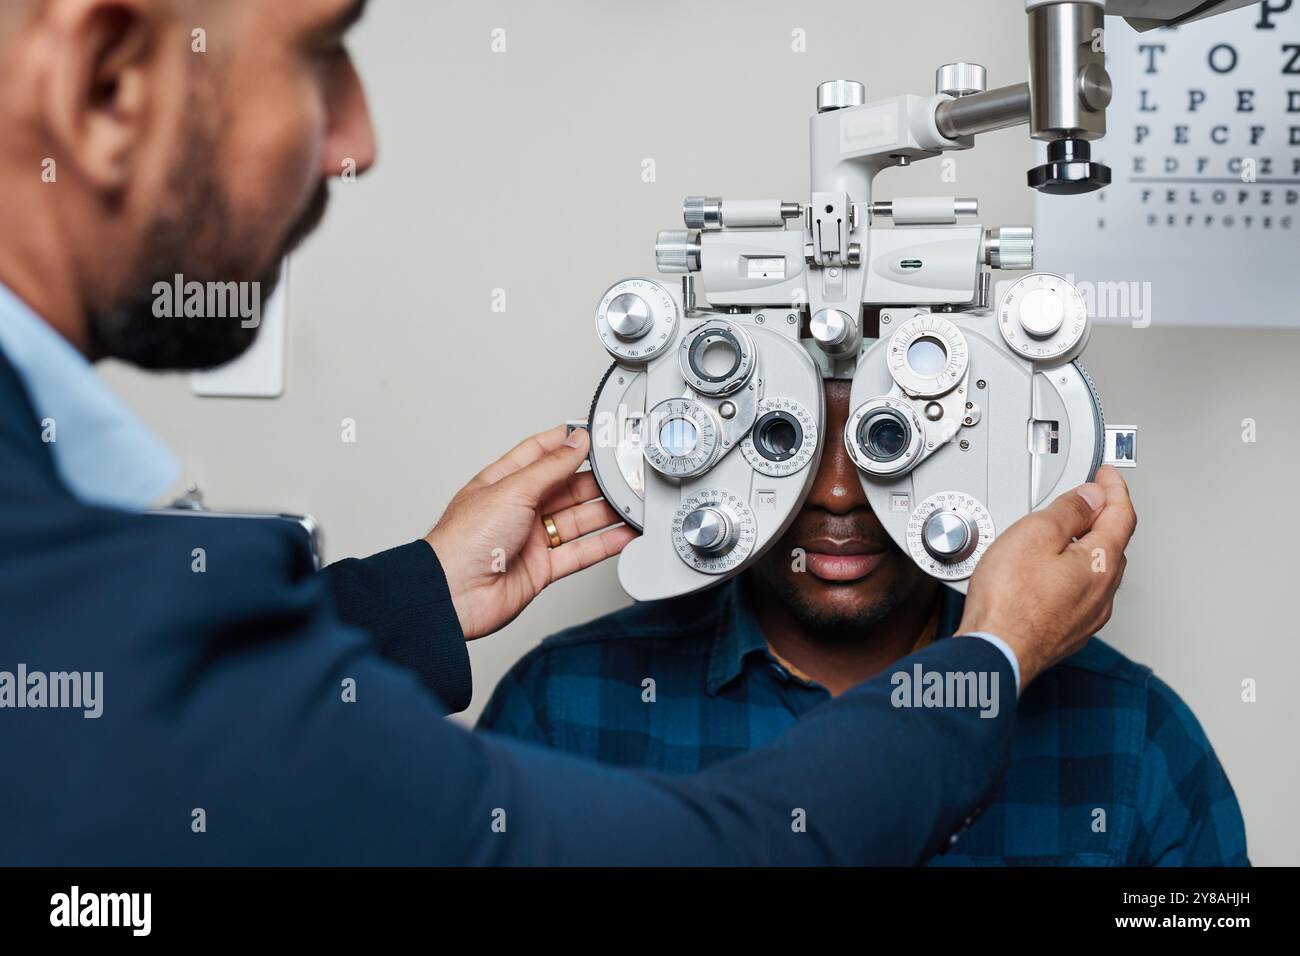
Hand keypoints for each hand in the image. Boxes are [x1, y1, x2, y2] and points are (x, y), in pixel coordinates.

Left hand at [424, 425, 635, 639]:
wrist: (453, 594)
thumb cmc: (463, 541)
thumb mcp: (512, 489)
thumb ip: (550, 466)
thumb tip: (576, 442)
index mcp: (504, 482)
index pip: (541, 453)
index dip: (568, 442)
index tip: (595, 434)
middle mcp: (518, 509)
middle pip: (566, 488)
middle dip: (596, 481)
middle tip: (623, 472)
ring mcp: (531, 539)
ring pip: (578, 520)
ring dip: (605, 512)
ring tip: (631, 503)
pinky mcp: (542, 567)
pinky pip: (580, 552)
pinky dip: (604, 544)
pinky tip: (623, 535)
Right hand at [957, 465, 1135, 688]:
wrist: (995, 652)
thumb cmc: (1009, 601)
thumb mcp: (1035, 534)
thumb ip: (1068, 511)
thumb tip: (1091, 497)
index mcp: (1101, 564)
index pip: (1121, 515)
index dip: (1115, 490)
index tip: (1107, 476)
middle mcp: (1103, 594)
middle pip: (1113, 544)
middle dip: (1102, 517)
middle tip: (1087, 499)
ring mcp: (1088, 617)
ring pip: (1097, 572)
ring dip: (1087, 548)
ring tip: (1063, 535)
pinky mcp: (1069, 632)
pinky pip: (1081, 594)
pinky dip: (1073, 574)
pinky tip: (1050, 574)